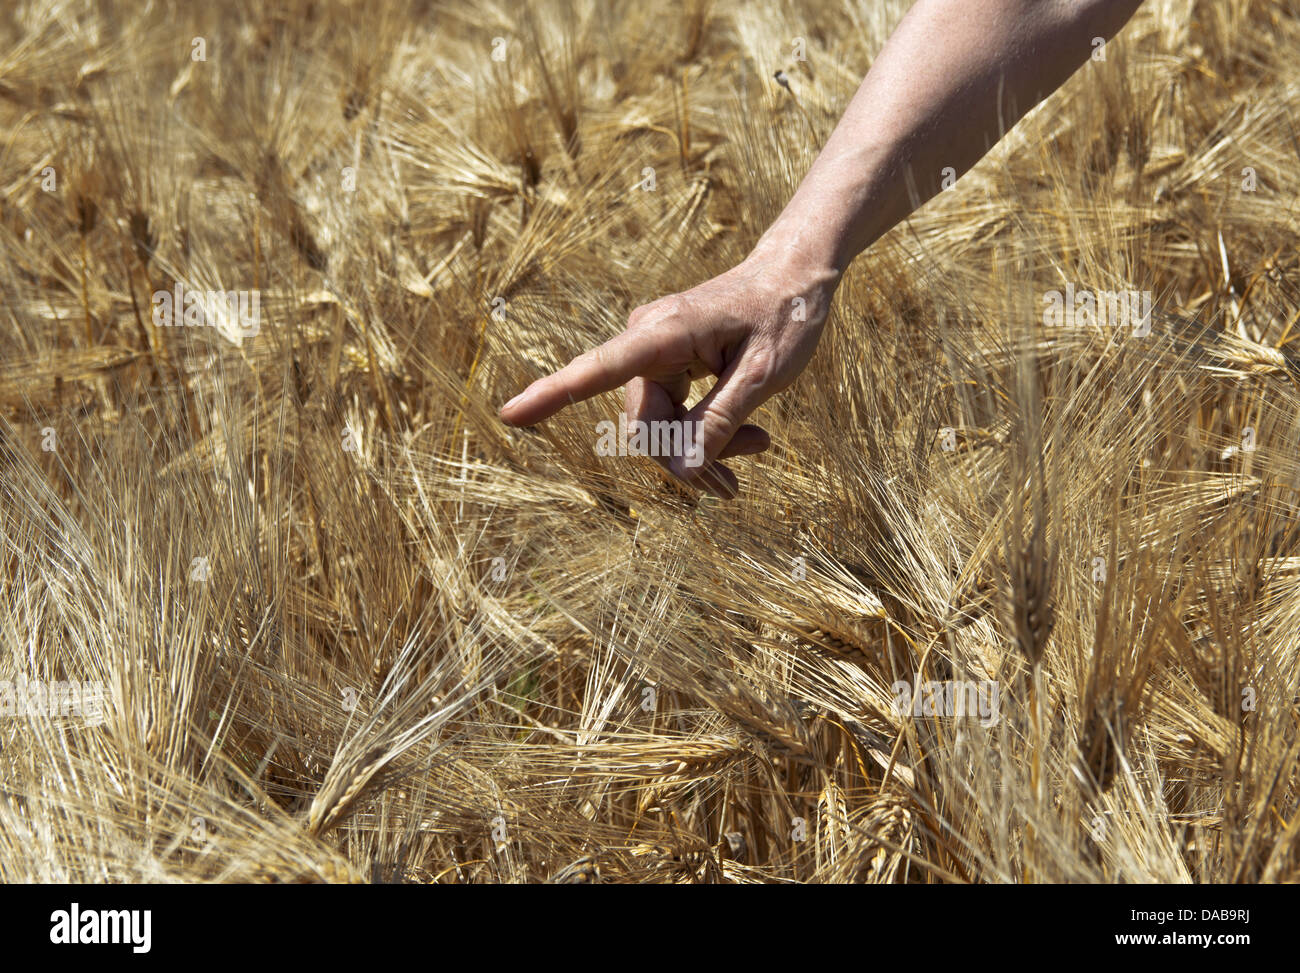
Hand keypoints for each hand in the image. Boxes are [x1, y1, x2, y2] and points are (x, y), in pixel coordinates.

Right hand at [498, 245, 839, 497]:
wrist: (796, 273)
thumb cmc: (785, 314)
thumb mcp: (765, 374)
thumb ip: (722, 421)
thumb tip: (683, 471)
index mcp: (663, 333)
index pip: (598, 371)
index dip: (553, 395)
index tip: (510, 414)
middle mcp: (647, 340)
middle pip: (644, 425)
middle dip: (686, 457)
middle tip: (738, 481)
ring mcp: (655, 353)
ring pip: (659, 426)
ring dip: (702, 449)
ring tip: (760, 448)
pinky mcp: (668, 363)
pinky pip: (672, 414)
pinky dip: (705, 434)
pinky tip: (751, 441)